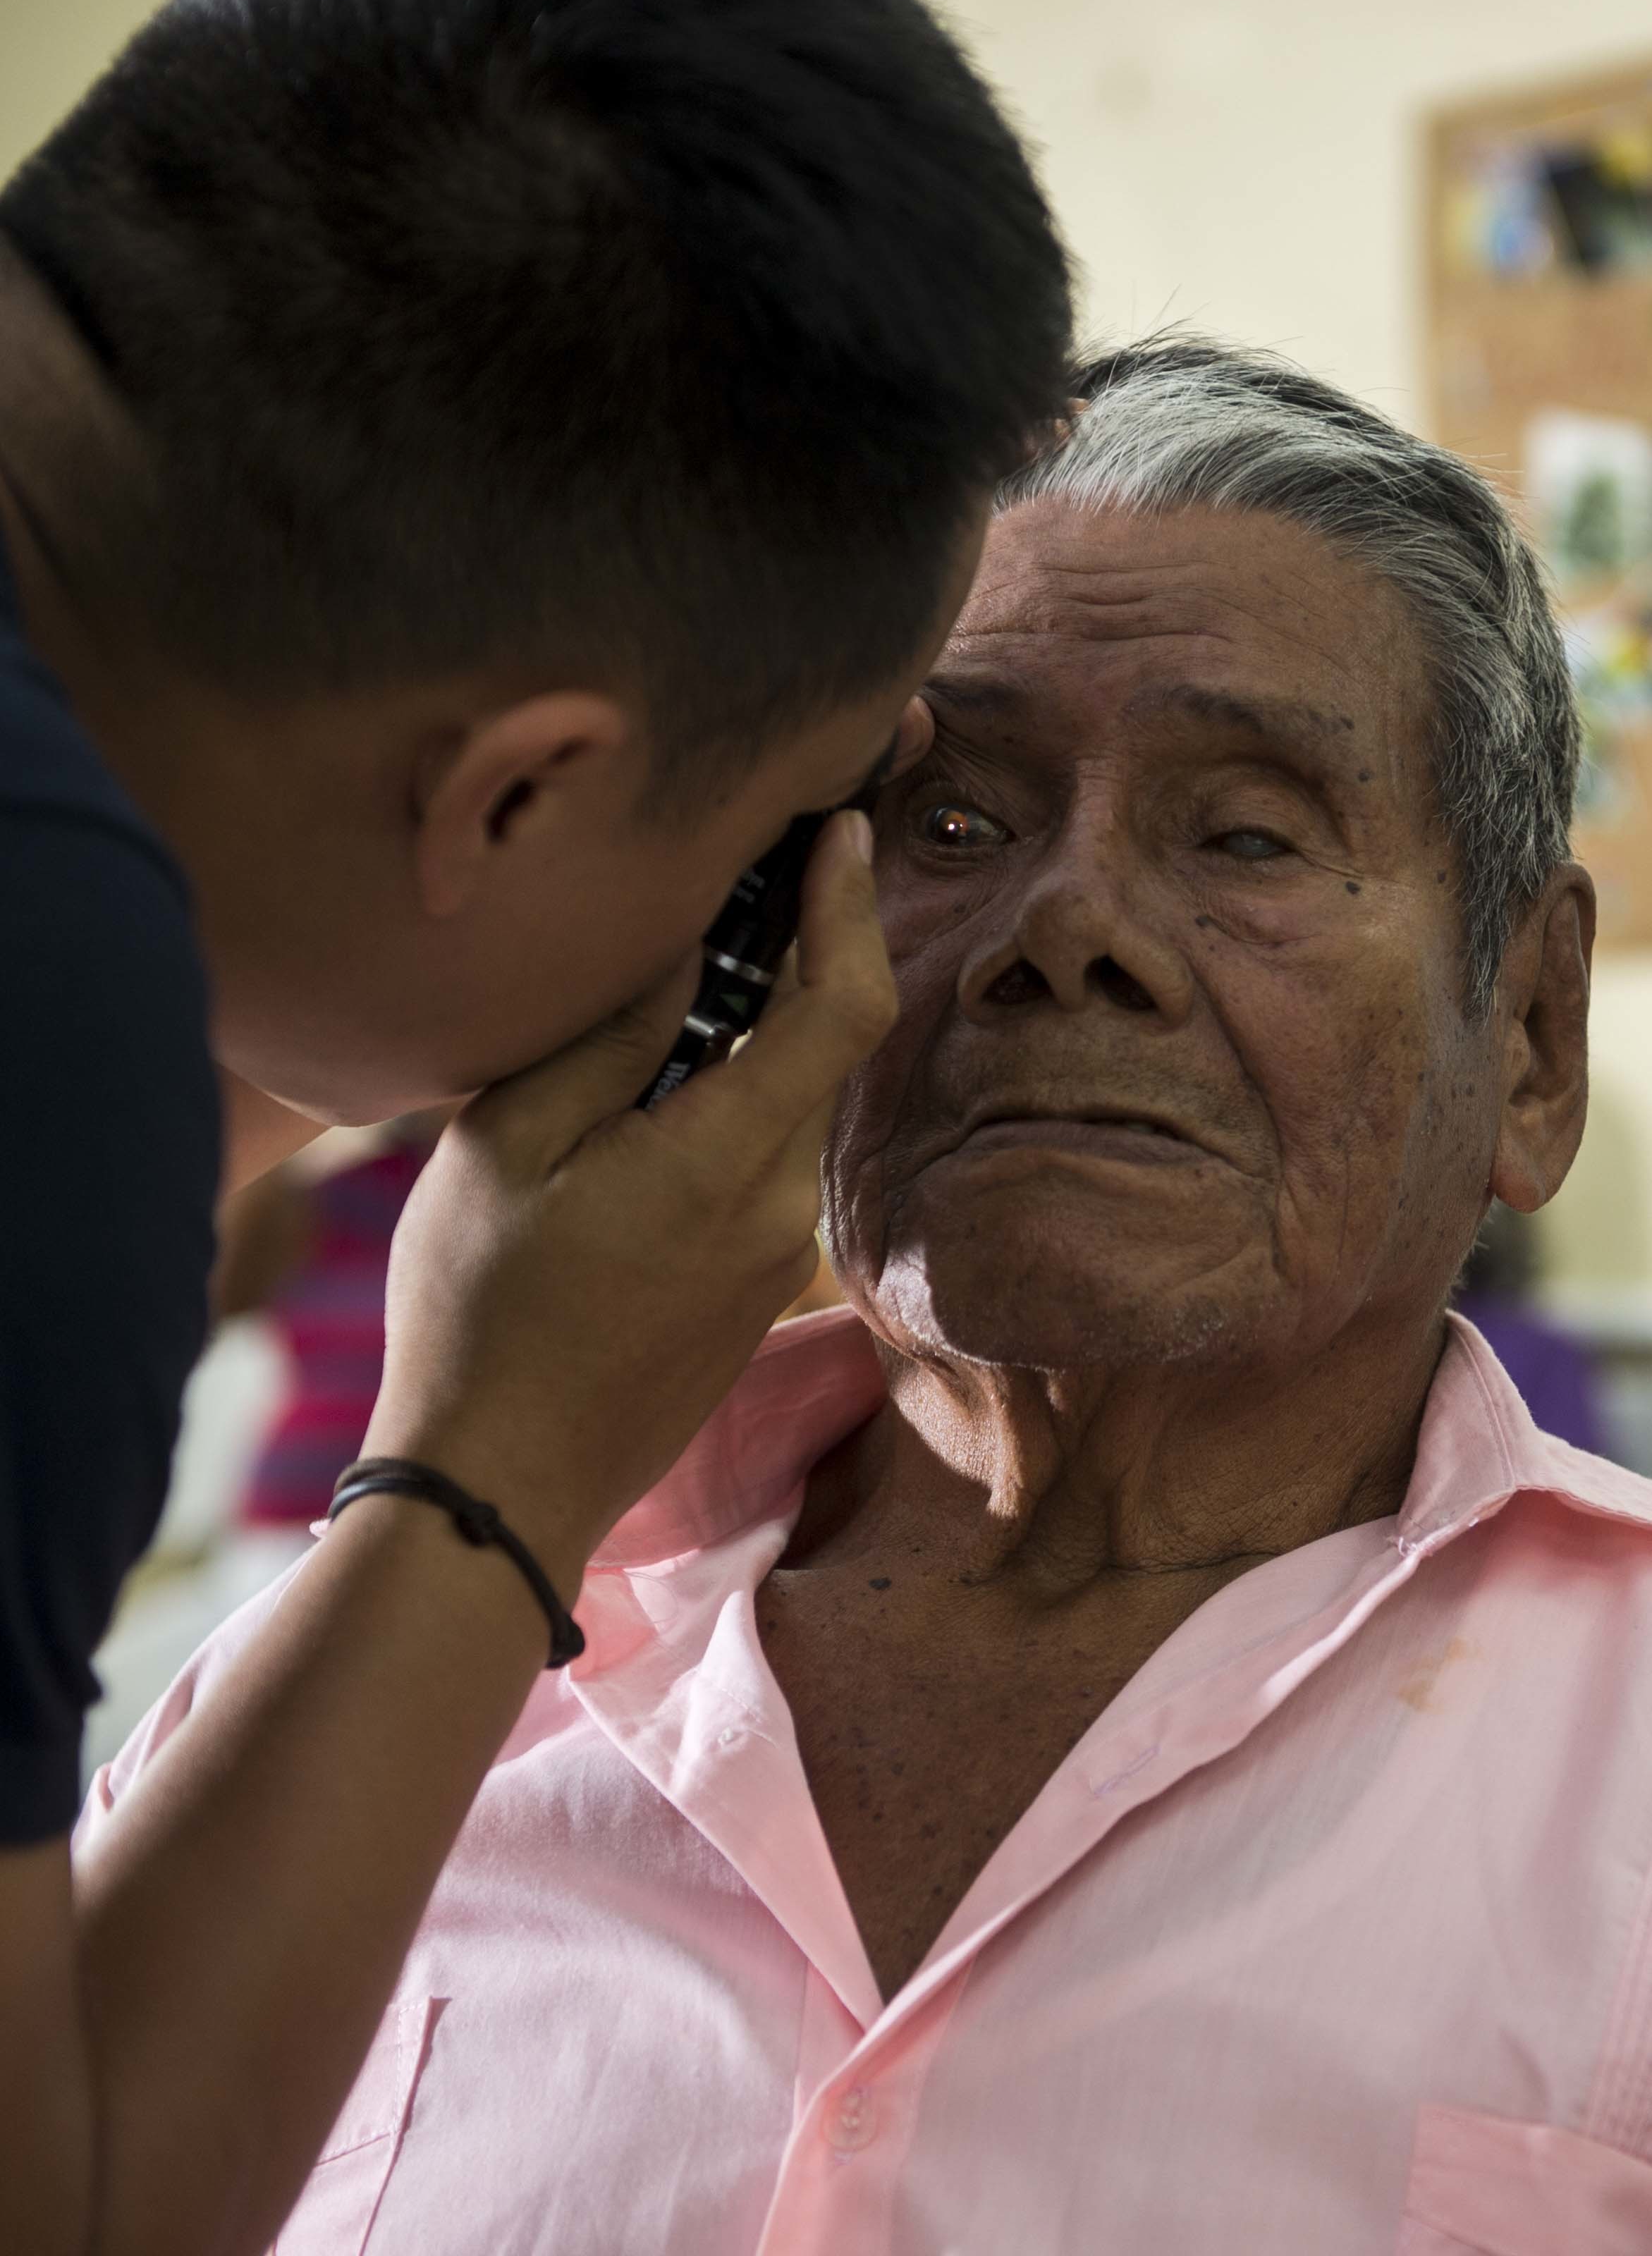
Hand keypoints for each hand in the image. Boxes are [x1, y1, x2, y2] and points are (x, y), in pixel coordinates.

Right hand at [361, 809, 893, 1598]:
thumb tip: (689, 943)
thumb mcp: (510, 1143)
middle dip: (805, 952)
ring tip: (692, 967)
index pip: (845, 1004)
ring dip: (761, 1030)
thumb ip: (613, 1034)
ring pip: (789, 1106)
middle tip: (759, 866)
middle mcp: (781, 1208)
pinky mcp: (748, 1292)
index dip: (852, 905)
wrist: (500, 1485)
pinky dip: (738, 1099)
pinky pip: (762, 1163)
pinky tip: (661, 1086)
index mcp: (730, 1160)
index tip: (844, 829)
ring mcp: (771, 1258)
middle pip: (826, 1047)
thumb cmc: (479, 1308)